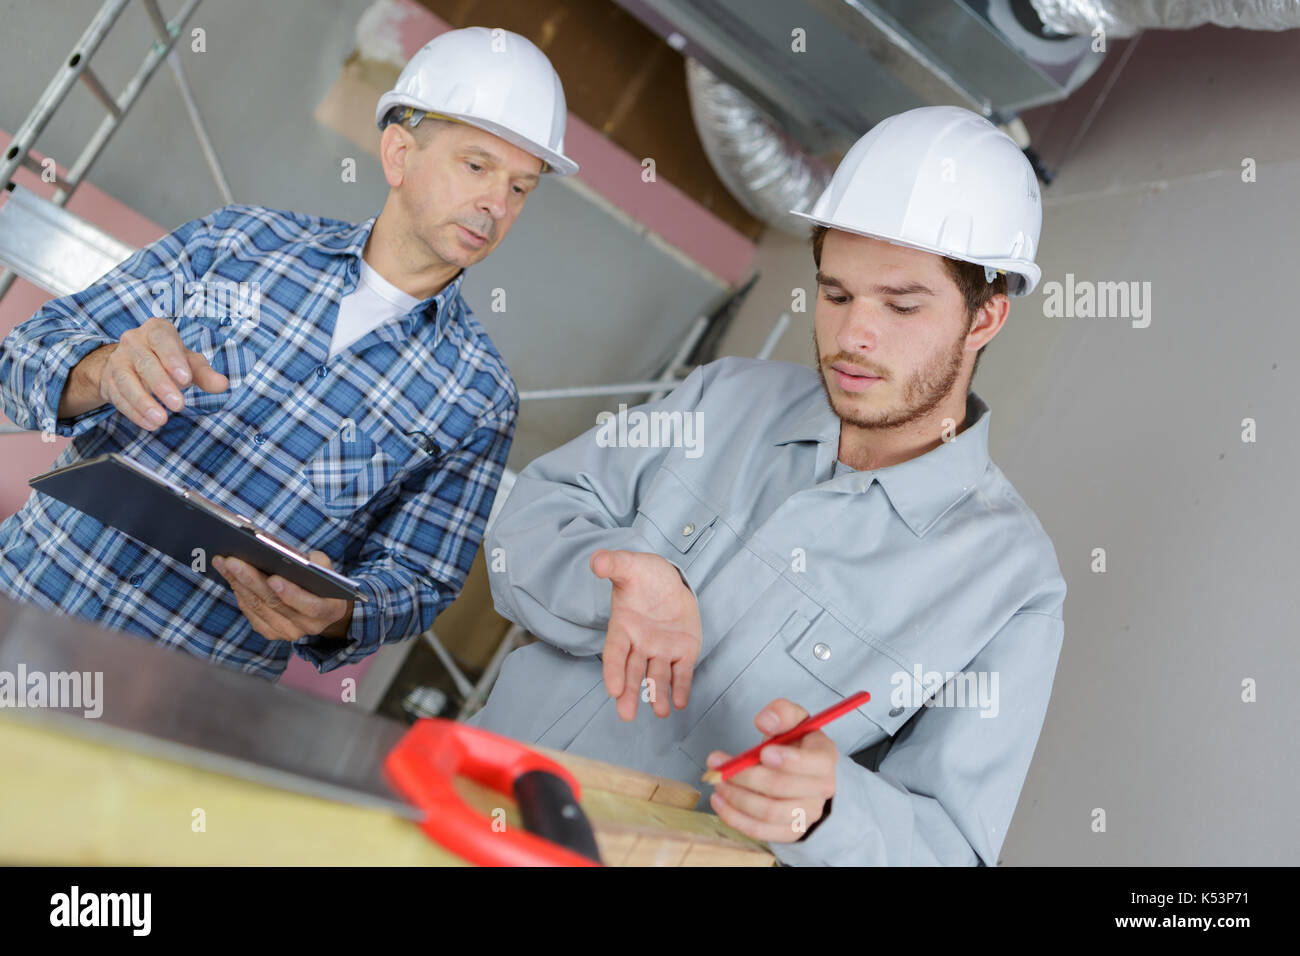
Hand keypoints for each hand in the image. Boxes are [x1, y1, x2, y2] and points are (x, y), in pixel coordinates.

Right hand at [64, 317, 228, 426]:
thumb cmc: (167, 359)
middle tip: (179, 406)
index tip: (186, 379)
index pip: (163, 339)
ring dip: (144, 402)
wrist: (130, 363)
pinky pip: (118, 397)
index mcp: (156, 330)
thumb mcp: (188, 362)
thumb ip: (204, 373)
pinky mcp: (108, 381)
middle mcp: (133, 342)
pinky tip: (150, 424)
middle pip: (146, 363)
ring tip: (161, 420)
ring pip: (126, 381)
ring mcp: (117, 361)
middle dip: (162, 385)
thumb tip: (222, 384)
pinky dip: (134, 412)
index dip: (173, 359)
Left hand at [213, 550, 353, 641]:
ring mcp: (288, 632)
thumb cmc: (323, 583)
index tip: (273, 578)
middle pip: (275, 604)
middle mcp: (308, 626)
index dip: (291, 593)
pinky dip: (239, 593)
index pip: (310, 605)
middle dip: (251, 580)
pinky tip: (230, 576)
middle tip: (233, 561)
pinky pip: (251, 613)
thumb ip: (318, 563)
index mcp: (328, 611)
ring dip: (238, 584)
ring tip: (224, 563)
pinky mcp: (271, 632)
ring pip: (258, 607)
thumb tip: (291, 556)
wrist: (323, 608)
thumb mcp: (329, 571)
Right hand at [590, 549, 700, 720]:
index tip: (612, 690)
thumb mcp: (629, 565)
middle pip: (633, 672)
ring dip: (657, 694)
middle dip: (630, 693)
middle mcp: (640, 644)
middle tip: (626, 715)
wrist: (668, 580)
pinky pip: (681, 672)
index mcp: (623, 627)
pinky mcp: (683, 651)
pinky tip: (679, 703)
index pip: (615, 653)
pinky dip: (681, 687)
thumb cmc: (644, 576)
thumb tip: (597, 561)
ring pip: (657, 676)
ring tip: (660, 712)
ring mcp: (662, 649)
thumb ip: (613, 564)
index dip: (613, 671)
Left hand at [706, 698, 837, 843]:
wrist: (798, 771)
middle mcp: (822, 788)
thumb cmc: (793, 743)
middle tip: (721, 766)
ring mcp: (807, 813)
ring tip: (717, 782)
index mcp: (825, 757)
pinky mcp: (790, 831)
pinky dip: (735, 818)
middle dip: (746, 776)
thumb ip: (781, 712)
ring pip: (769, 812)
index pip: (815, 763)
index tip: (763, 752)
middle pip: (782, 788)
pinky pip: (761, 831)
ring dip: (737, 798)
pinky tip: (719, 802)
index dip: (789, 760)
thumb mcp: (791, 719)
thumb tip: (764, 720)